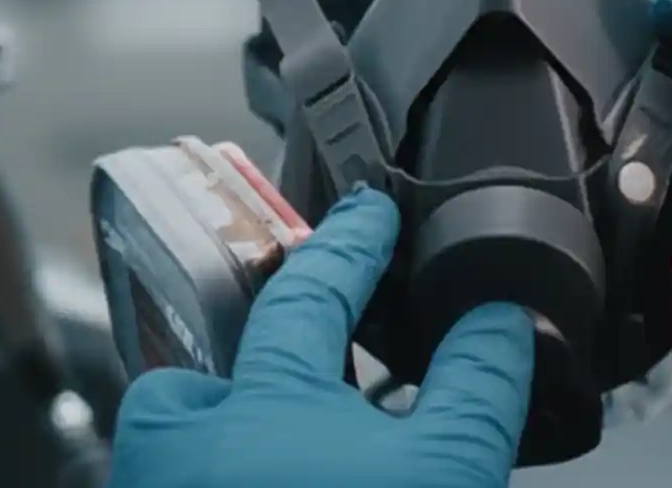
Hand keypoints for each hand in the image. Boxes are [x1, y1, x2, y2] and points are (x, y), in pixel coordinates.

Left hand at [108, 186, 534, 487]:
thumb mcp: (443, 478)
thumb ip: (474, 393)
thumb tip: (500, 322)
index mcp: (264, 409)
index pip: (318, 295)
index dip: (356, 246)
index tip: (370, 211)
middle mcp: (190, 449)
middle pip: (202, 362)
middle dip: (245, 357)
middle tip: (308, 328)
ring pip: (171, 433)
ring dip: (223, 424)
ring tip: (282, 435)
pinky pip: (176, 481)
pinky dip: (219, 470)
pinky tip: (271, 482)